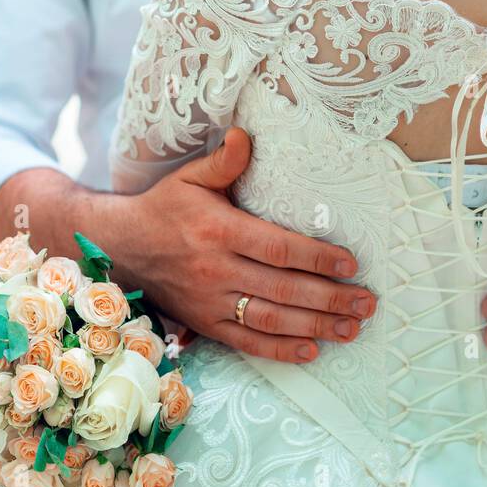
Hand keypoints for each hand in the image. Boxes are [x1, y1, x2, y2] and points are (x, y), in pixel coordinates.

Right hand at [127, 128, 376, 365]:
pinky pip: (246, 343)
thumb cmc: (164, 209)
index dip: (317, 257)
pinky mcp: (204, 325)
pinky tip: (313, 351)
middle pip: (283, 289)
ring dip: (316, 326)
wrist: (120, 248)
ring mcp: (210, 302)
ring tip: (353, 327)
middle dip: (330, 298)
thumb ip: (224, 161)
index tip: (351, 264)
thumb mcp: (190, 178)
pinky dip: (280, 351)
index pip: (278, 248)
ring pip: (270, 320)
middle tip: (367, 302)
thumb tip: (246, 135)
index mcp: (218, 231)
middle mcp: (216, 270)